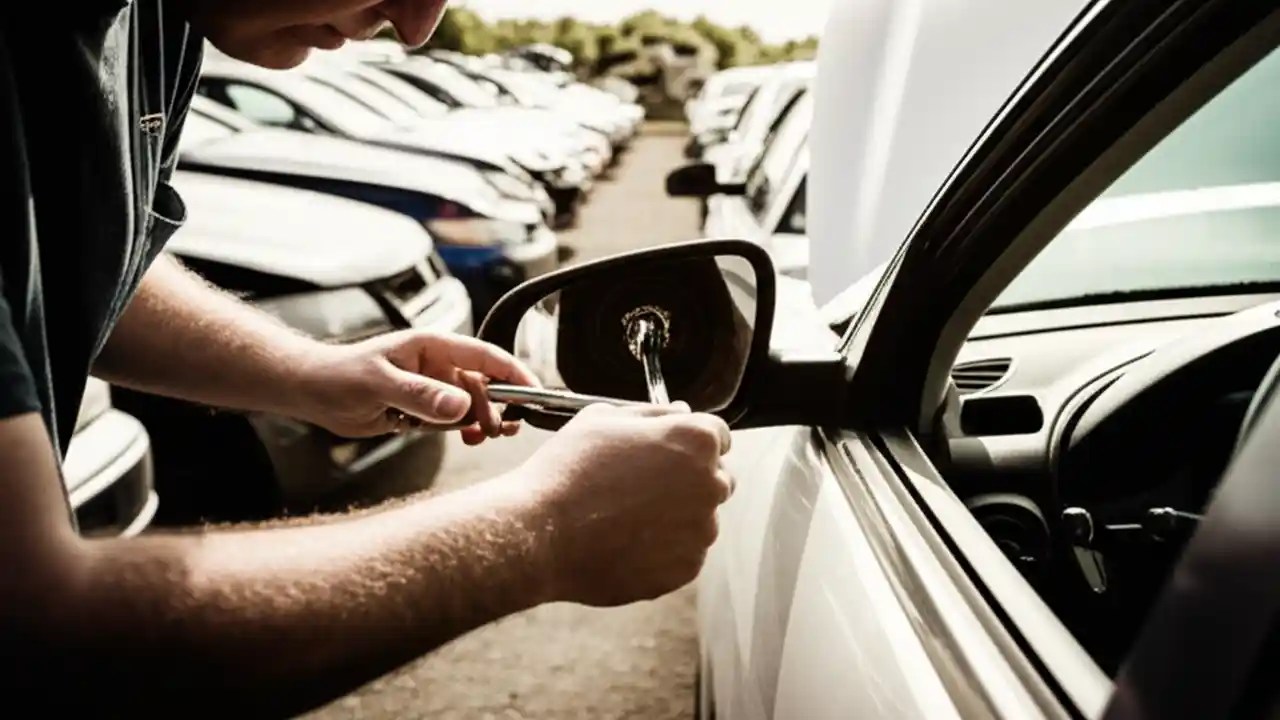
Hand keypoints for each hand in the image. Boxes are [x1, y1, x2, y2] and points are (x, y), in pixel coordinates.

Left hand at [291, 330, 539, 444]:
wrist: (313, 392)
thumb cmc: (340, 375)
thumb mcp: (380, 384)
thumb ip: (422, 395)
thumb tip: (461, 406)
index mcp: (433, 346)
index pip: (484, 356)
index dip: (513, 371)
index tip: (534, 391)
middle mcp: (438, 365)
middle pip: (484, 384)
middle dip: (497, 406)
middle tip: (498, 429)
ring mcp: (433, 387)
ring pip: (472, 404)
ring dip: (482, 420)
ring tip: (483, 436)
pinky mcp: (425, 408)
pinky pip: (455, 419)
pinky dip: (465, 429)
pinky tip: (467, 438)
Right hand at [515, 402, 733, 606]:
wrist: (540, 533)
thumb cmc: (568, 470)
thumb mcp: (603, 418)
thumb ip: (653, 413)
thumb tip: (681, 412)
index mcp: (697, 440)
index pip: (718, 435)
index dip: (687, 441)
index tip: (664, 452)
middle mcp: (710, 485)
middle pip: (715, 477)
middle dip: (688, 478)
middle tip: (640, 486)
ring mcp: (701, 531)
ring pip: (699, 519)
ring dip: (675, 516)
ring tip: (624, 517)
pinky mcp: (686, 569)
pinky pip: (684, 554)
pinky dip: (663, 550)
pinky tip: (625, 541)